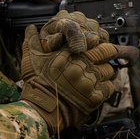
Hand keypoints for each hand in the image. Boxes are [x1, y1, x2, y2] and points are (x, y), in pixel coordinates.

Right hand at [19, 11, 136, 130]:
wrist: (40, 111)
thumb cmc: (36, 85)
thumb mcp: (31, 60)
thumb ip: (32, 41)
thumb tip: (30, 28)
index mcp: (69, 54)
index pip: (94, 40)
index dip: (97, 42)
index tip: (95, 44)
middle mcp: (82, 66)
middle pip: (107, 52)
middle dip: (107, 53)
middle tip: (102, 57)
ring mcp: (90, 81)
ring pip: (109, 70)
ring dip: (105, 71)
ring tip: (97, 74)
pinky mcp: (95, 97)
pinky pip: (109, 87)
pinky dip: (106, 86)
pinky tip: (98, 87)